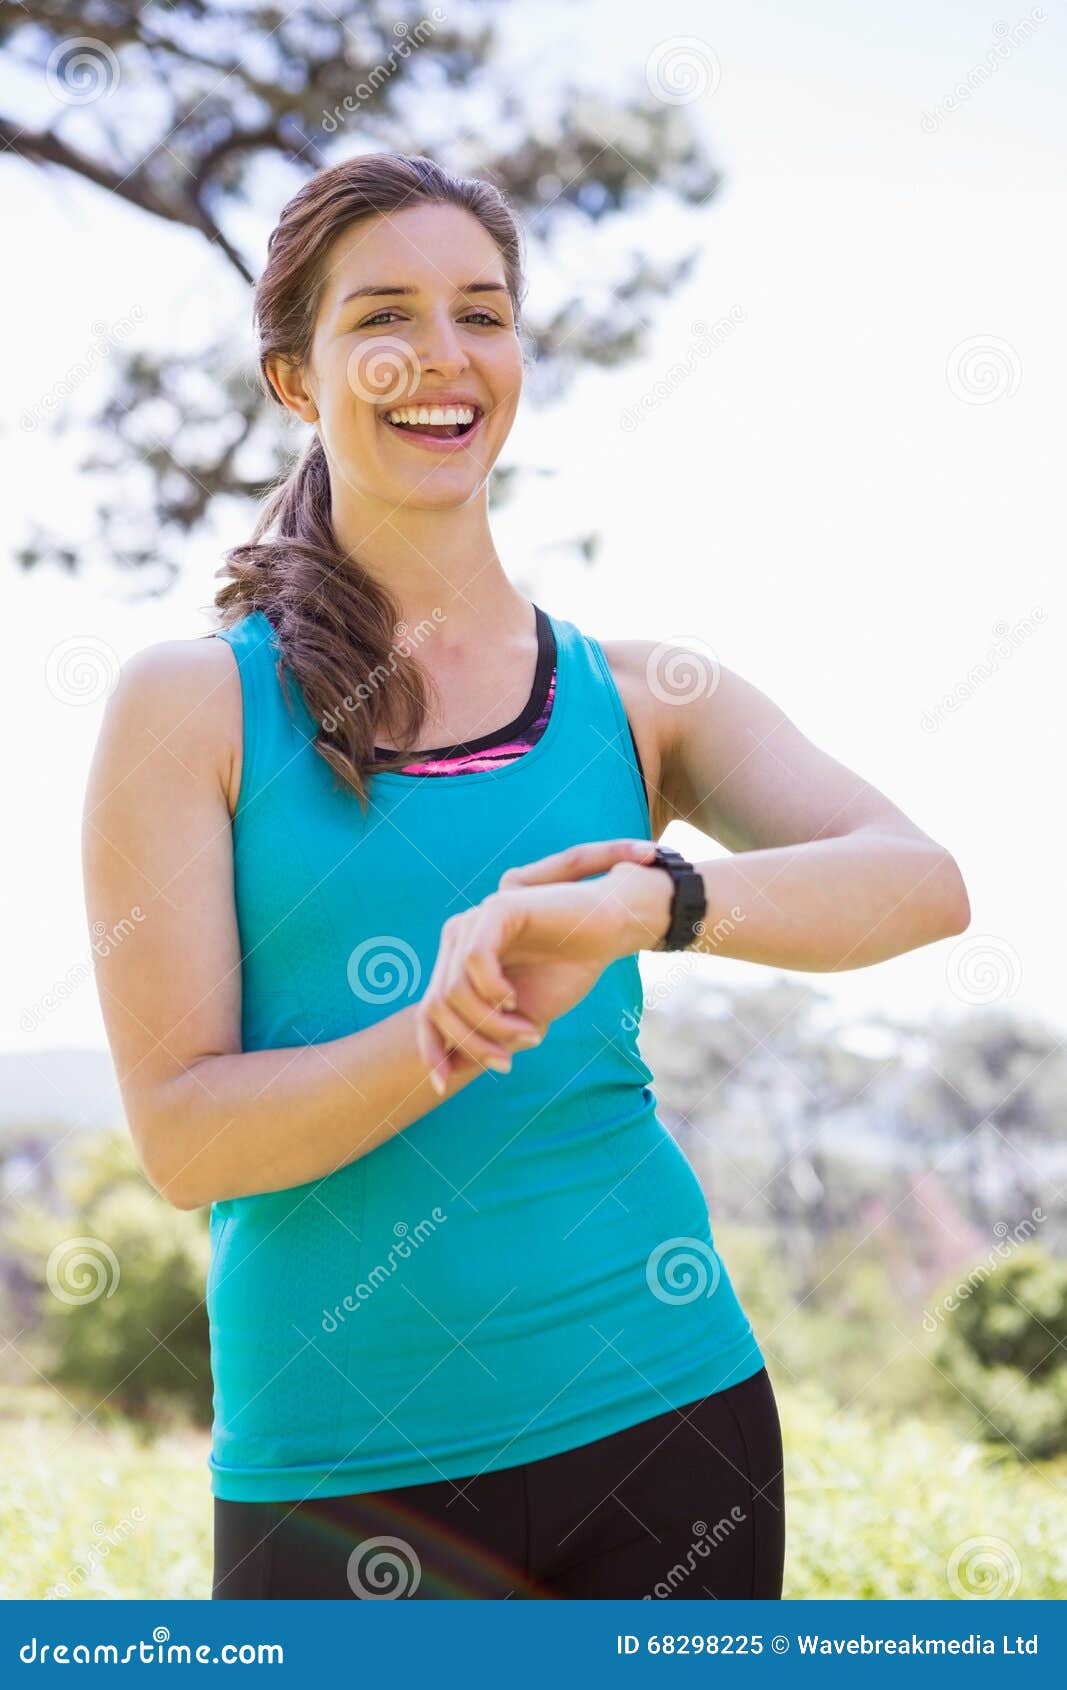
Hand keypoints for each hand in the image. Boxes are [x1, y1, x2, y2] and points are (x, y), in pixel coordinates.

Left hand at [416, 838, 666, 1092]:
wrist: (610, 929)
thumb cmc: (566, 972)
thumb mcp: (520, 1018)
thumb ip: (487, 1037)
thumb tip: (449, 1070)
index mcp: (458, 963)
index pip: (428, 1011)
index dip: (432, 1049)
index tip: (445, 1086)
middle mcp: (457, 940)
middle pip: (437, 1005)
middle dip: (470, 1044)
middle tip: (506, 1063)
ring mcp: (474, 921)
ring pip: (454, 990)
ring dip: (490, 1025)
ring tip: (528, 1033)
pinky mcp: (497, 908)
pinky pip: (475, 959)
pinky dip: (492, 991)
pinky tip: (515, 1001)